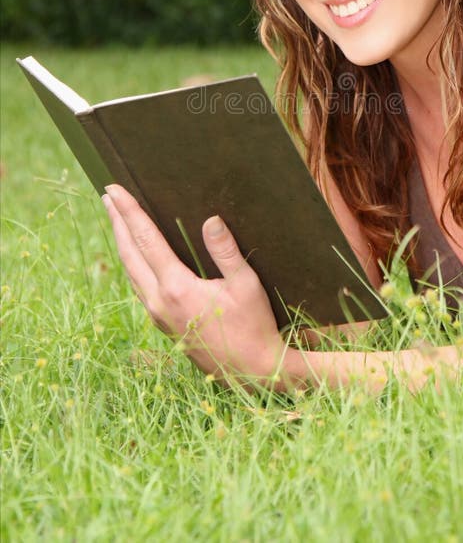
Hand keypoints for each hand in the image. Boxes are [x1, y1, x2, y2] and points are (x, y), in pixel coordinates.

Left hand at [102, 184, 285, 381]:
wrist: (252, 372)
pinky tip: (136, 257)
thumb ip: (225, 251)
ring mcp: (157, 315)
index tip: (114, 190)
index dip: (129, 212)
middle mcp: (158, 302)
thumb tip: (210, 220)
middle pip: (128, 254)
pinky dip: (132, 263)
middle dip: (117, 222)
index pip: (145, 240)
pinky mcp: (162, 324)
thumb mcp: (246, 285)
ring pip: (130, 272)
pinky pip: (138, 286)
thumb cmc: (253, 327)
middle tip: (107, 196)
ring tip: (116, 220)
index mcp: (176, 288)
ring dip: (121, 243)